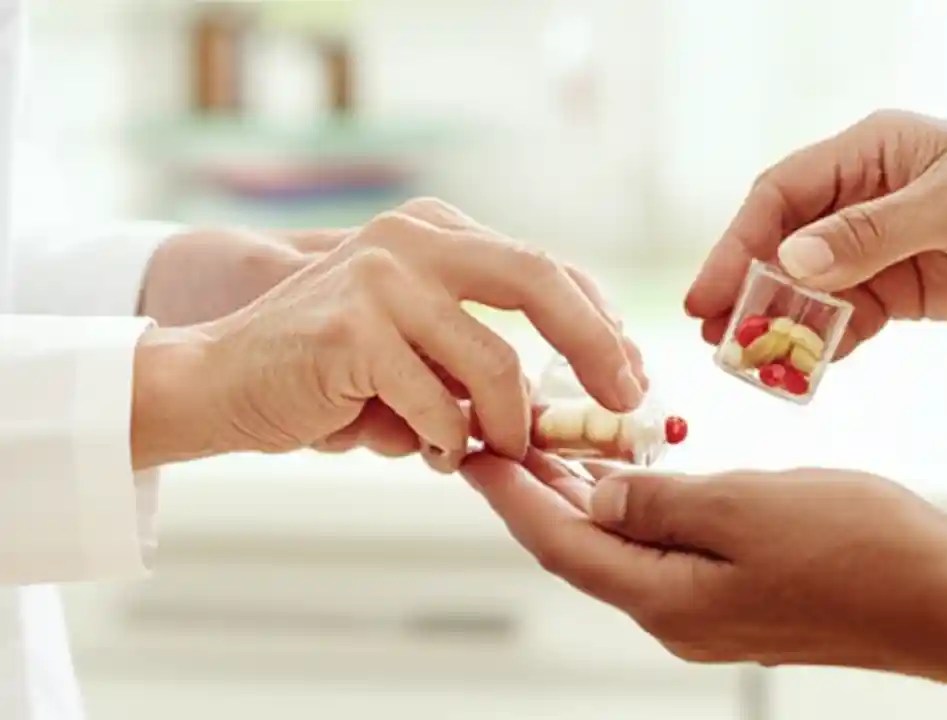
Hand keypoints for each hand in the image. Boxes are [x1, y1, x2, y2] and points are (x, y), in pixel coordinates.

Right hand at [131, 199, 645, 470]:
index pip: (544, 266)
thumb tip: (580, 398)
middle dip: (598, 347)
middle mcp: (413, 238)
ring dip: (508, 423)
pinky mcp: (353, 327)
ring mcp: (381, 277)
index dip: (600, 319)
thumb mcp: (418, 345)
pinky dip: (448, 443)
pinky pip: (439, 405)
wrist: (218, 381)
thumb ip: (483, 354)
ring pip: (495, 362)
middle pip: (540, 281)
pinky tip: (432, 453)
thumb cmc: (329, 373)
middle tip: (627, 401)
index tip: (631, 370)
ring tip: (494, 450)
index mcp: (436, 233)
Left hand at [460, 452, 946, 669]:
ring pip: (627, 546)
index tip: (472, 452)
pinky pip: (669, 548)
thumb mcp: (748, 507)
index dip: (511, 497)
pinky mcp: (746, 594)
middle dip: (541, 490)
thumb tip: (597, 497)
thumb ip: (661, 502)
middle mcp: (679, 614)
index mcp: (667, 598)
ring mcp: (714, 609)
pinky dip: (642, 506)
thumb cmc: (862, 550)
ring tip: (557, 441)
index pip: (560, 544)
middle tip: (505, 434)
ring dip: (590, 495)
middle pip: (586, 548)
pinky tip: (639, 473)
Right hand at [686, 110, 946, 356]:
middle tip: (713, 335)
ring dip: (780, 323)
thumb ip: (870, 234)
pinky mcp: (899, 292)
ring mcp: (877, 248)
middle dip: (747, 287)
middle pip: (783, 243)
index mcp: (867, 153)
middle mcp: (861, 198)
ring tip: (749, 361)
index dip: (738, 241)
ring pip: (809, 288)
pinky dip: (824, 343)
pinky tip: (804, 368)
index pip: (781, 194)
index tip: (710, 292)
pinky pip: (846, 319)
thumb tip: (791, 261)